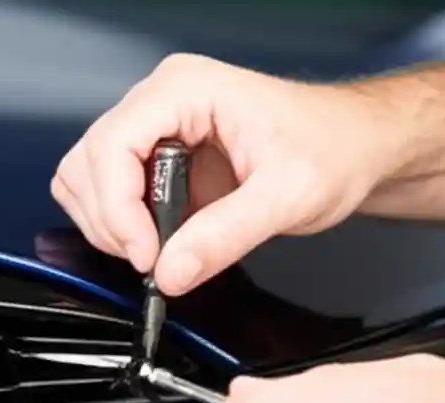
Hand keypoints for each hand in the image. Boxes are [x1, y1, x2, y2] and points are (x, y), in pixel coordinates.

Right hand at [51, 53, 409, 294]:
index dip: (117, 207)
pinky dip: (122, 226)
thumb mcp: (287, 196)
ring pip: (87, 178)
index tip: (146, 254)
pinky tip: (161, 241)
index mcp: (186, 89)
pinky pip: (111, 193)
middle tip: (154, 260)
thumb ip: (225, 236)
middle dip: (112, 221)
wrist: (356, 147)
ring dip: (110, 225)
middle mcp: (162, 101)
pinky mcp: (160, 159)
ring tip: (159, 251)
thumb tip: (171, 271)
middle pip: (89, 163)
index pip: (113, 144)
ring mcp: (156, 128)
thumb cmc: (333, 147)